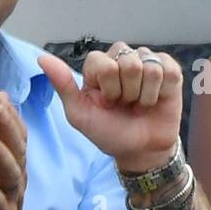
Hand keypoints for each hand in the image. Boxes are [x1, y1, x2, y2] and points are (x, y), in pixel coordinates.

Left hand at [38, 42, 182, 173]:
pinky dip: (160, 93)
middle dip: (126, 92)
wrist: (140, 151)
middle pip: (127, 61)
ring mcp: (146, 61)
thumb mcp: (80, 115)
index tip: (107, 104)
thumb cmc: (109, 133)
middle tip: (125, 105)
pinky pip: (166, 71)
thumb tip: (41, 59)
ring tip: (139, 105)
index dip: (108, 88)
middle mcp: (122, 58)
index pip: (103, 62)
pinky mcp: (169, 69)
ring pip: (148, 66)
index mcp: (99, 66)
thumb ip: (63, 86)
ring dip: (143, 95)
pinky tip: (155, 101)